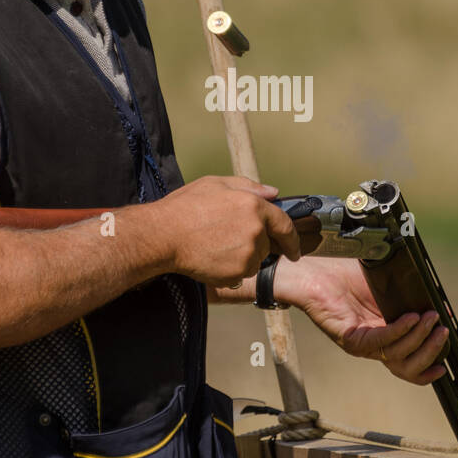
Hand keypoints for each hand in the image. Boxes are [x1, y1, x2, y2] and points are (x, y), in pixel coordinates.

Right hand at [155, 176, 300, 286]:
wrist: (163, 236)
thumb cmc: (185, 207)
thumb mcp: (215, 184)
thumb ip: (249, 187)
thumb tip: (273, 193)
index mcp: (254, 206)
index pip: (284, 224)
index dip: (292, 239)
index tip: (294, 249)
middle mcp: (255, 231)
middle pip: (267, 244)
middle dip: (254, 243)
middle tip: (228, 239)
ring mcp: (247, 254)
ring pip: (254, 260)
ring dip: (242, 256)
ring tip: (216, 246)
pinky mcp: (236, 273)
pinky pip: (240, 274)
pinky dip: (231, 269)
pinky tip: (212, 257)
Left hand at [277, 256, 446, 384]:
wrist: (313, 271)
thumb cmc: (345, 275)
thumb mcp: (386, 287)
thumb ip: (411, 297)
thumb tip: (439, 304)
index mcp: (383, 336)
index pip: (408, 363)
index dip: (427, 366)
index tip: (445, 362)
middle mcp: (374, 346)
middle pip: (407, 366)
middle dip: (430, 350)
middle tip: (443, 332)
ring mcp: (362, 345)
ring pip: (398, 355)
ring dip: (419, 337)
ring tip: (430, 318)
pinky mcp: (351, 338)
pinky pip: (381, 340)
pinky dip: (400, 330)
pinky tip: (411, 316)